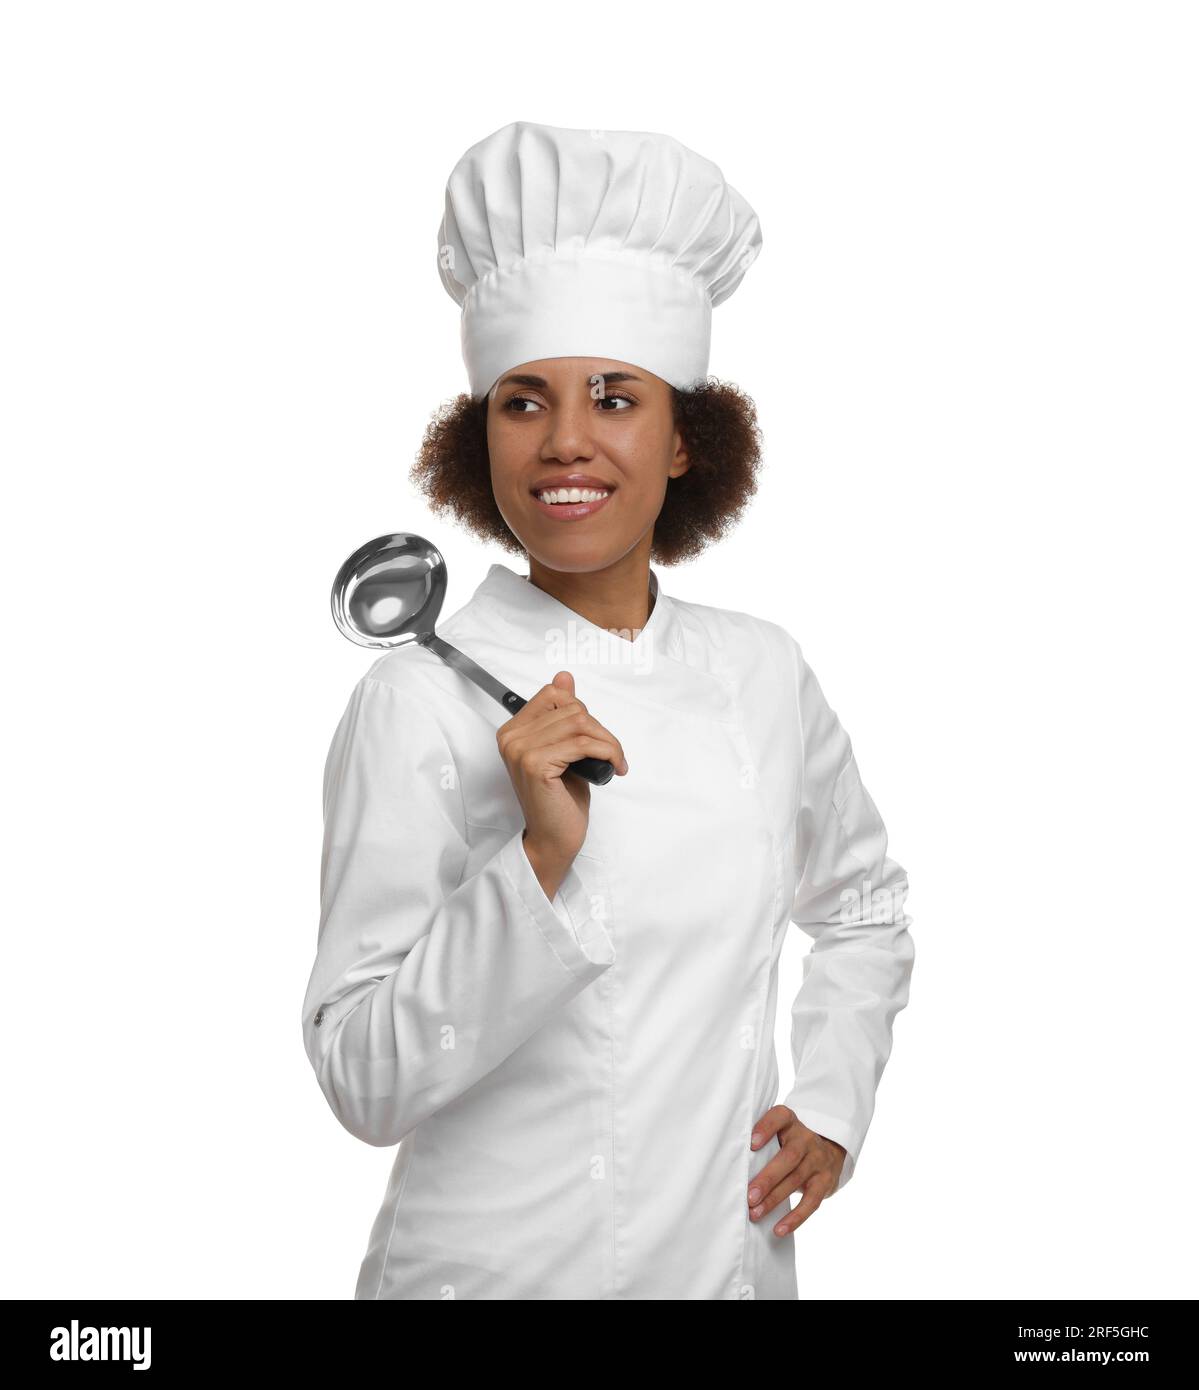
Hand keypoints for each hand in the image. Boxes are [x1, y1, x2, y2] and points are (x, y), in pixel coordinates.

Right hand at [496, 671, 627, 897]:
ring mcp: (521, 750)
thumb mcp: (565, 749)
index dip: (581, 711)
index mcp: (513, 730)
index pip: (553, 694)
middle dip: (600, 730)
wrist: (554, 838)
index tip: (595, 736)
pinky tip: (614, 768)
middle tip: (610, 754)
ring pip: (580, 723)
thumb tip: (564, 676)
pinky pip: (584, 744)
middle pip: (571, 708)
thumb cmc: (560, 798)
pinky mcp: (536, 765)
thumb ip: (562, 714)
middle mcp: (511, 738)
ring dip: (607, 742)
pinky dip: (607, 753)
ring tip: (615, 761)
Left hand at [745, 1105, 846, 1236]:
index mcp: (790, 1122)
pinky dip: (795, 1218)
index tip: (751, 1143)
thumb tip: (731, 1166)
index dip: (766, 1128)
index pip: (780, 1117)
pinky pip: (811, 1202)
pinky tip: (779, 1229)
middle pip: (788, 1157)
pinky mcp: (825, 1182)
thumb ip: (762, 1143)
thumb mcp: (779, 1134)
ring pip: (796, 1180)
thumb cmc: (788, 1144)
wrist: (828, 1152)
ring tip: (755, 1213)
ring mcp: (818, 1160)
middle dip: (767, 1178)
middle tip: (749, 1196)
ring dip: (774, 1199)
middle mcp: (806, 1139)